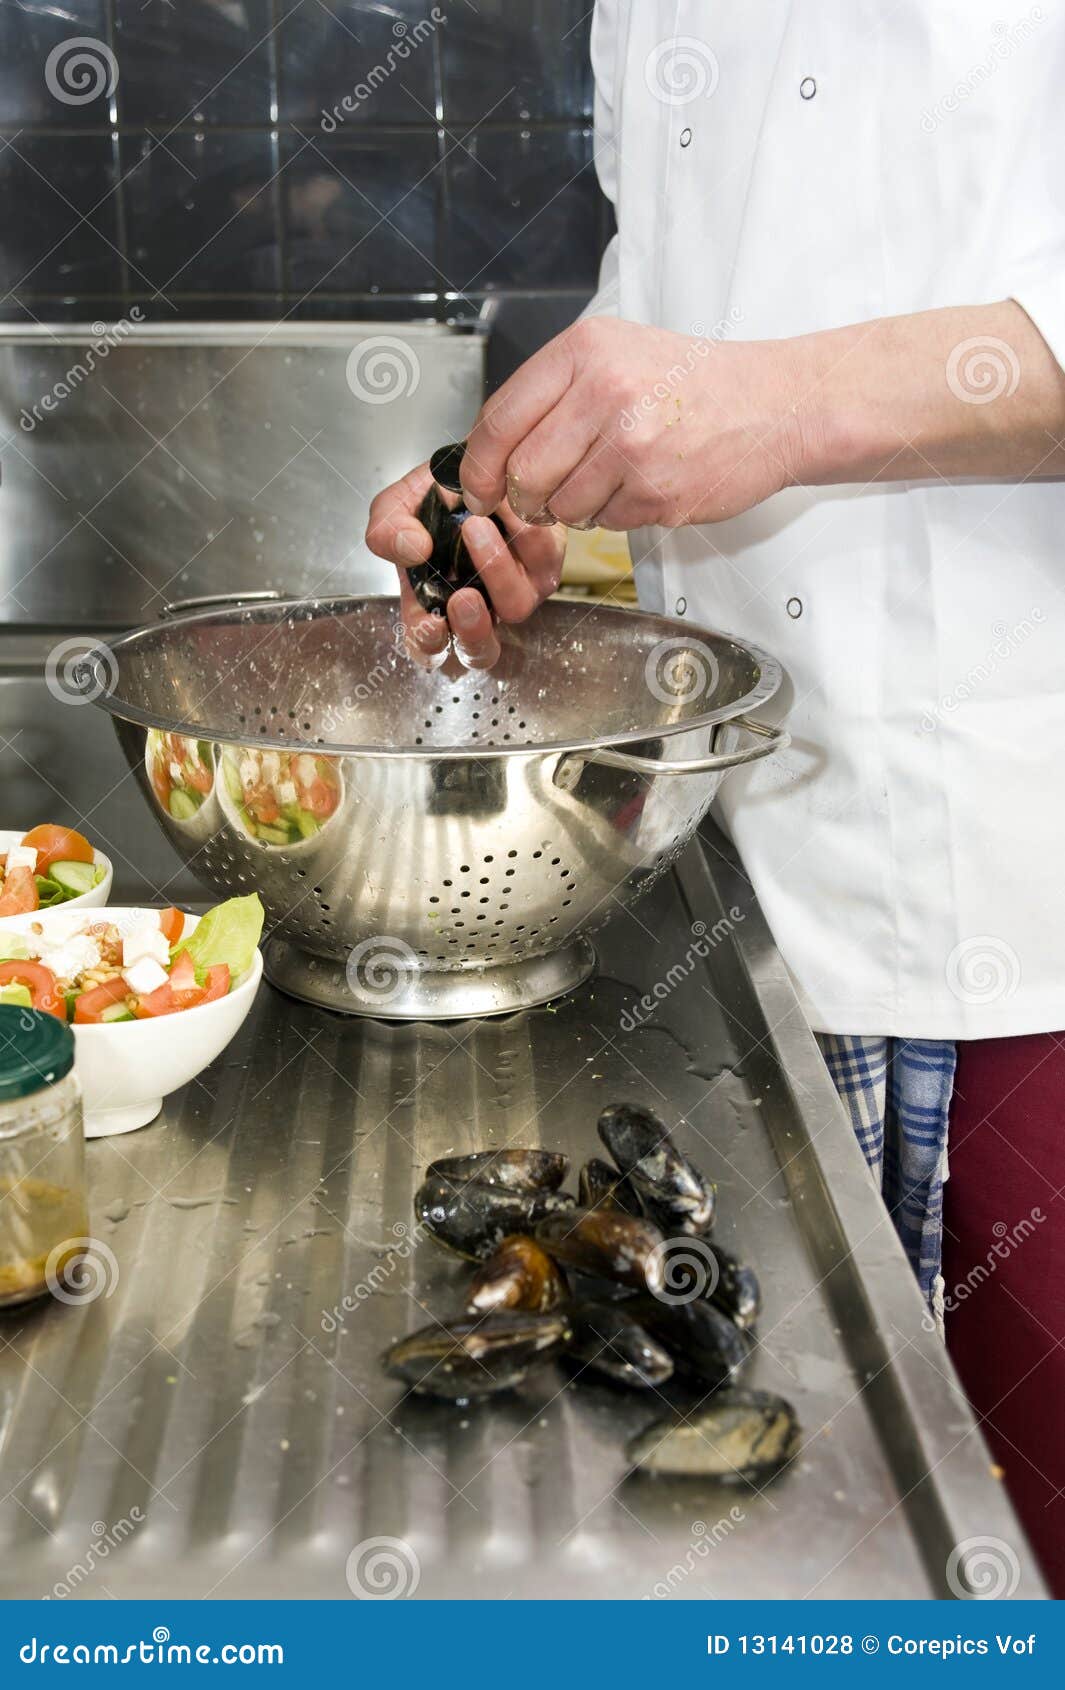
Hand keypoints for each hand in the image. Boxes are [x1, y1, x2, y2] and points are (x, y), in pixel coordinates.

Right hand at [365, 460, 565, 668]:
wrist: (481, 463)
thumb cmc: (436, 495)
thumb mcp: (397, 508)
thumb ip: (387, 532)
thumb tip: (412, 549)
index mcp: (435, 605)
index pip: (430, 648)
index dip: (430, 645)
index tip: (431, 623)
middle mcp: (478, 607)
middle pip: (480, 651)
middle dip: (472, 630)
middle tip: (463, 597)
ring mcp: (515, 592)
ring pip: (514, 606)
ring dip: (494, 570)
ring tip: (473, 525)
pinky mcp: (546, 563)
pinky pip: (540, 557)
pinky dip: (517, 528)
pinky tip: (500, 502)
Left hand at [458, 316, 806, 529]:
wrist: (775, 405)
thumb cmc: (693, 383)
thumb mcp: (616, 356)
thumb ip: (551, 394)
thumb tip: (487, 452)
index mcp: (586, 351)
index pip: (498, 420)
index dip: (478, 466)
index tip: (478, 487)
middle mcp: (606, 392)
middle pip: (523, 473)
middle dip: (525, 497)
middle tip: (542, 495)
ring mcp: (633, 445)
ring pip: (561, 507)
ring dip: (573, 509)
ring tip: (607, 480)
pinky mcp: (657, 492)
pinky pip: (605, 522)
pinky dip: (614, 515)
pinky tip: (642, 485)